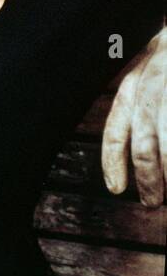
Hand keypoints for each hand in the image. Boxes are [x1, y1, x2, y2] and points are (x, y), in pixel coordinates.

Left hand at [101, 27, 166, 204]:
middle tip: (152, 202)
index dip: (113, 161)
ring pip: (166, 142)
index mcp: (136, 83)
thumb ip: (141, 105)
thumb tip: (141, 153)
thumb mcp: (151, 73)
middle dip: (148, 180)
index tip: (115, 188)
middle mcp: (154, 86)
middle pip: (144, 143)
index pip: (117, 127)